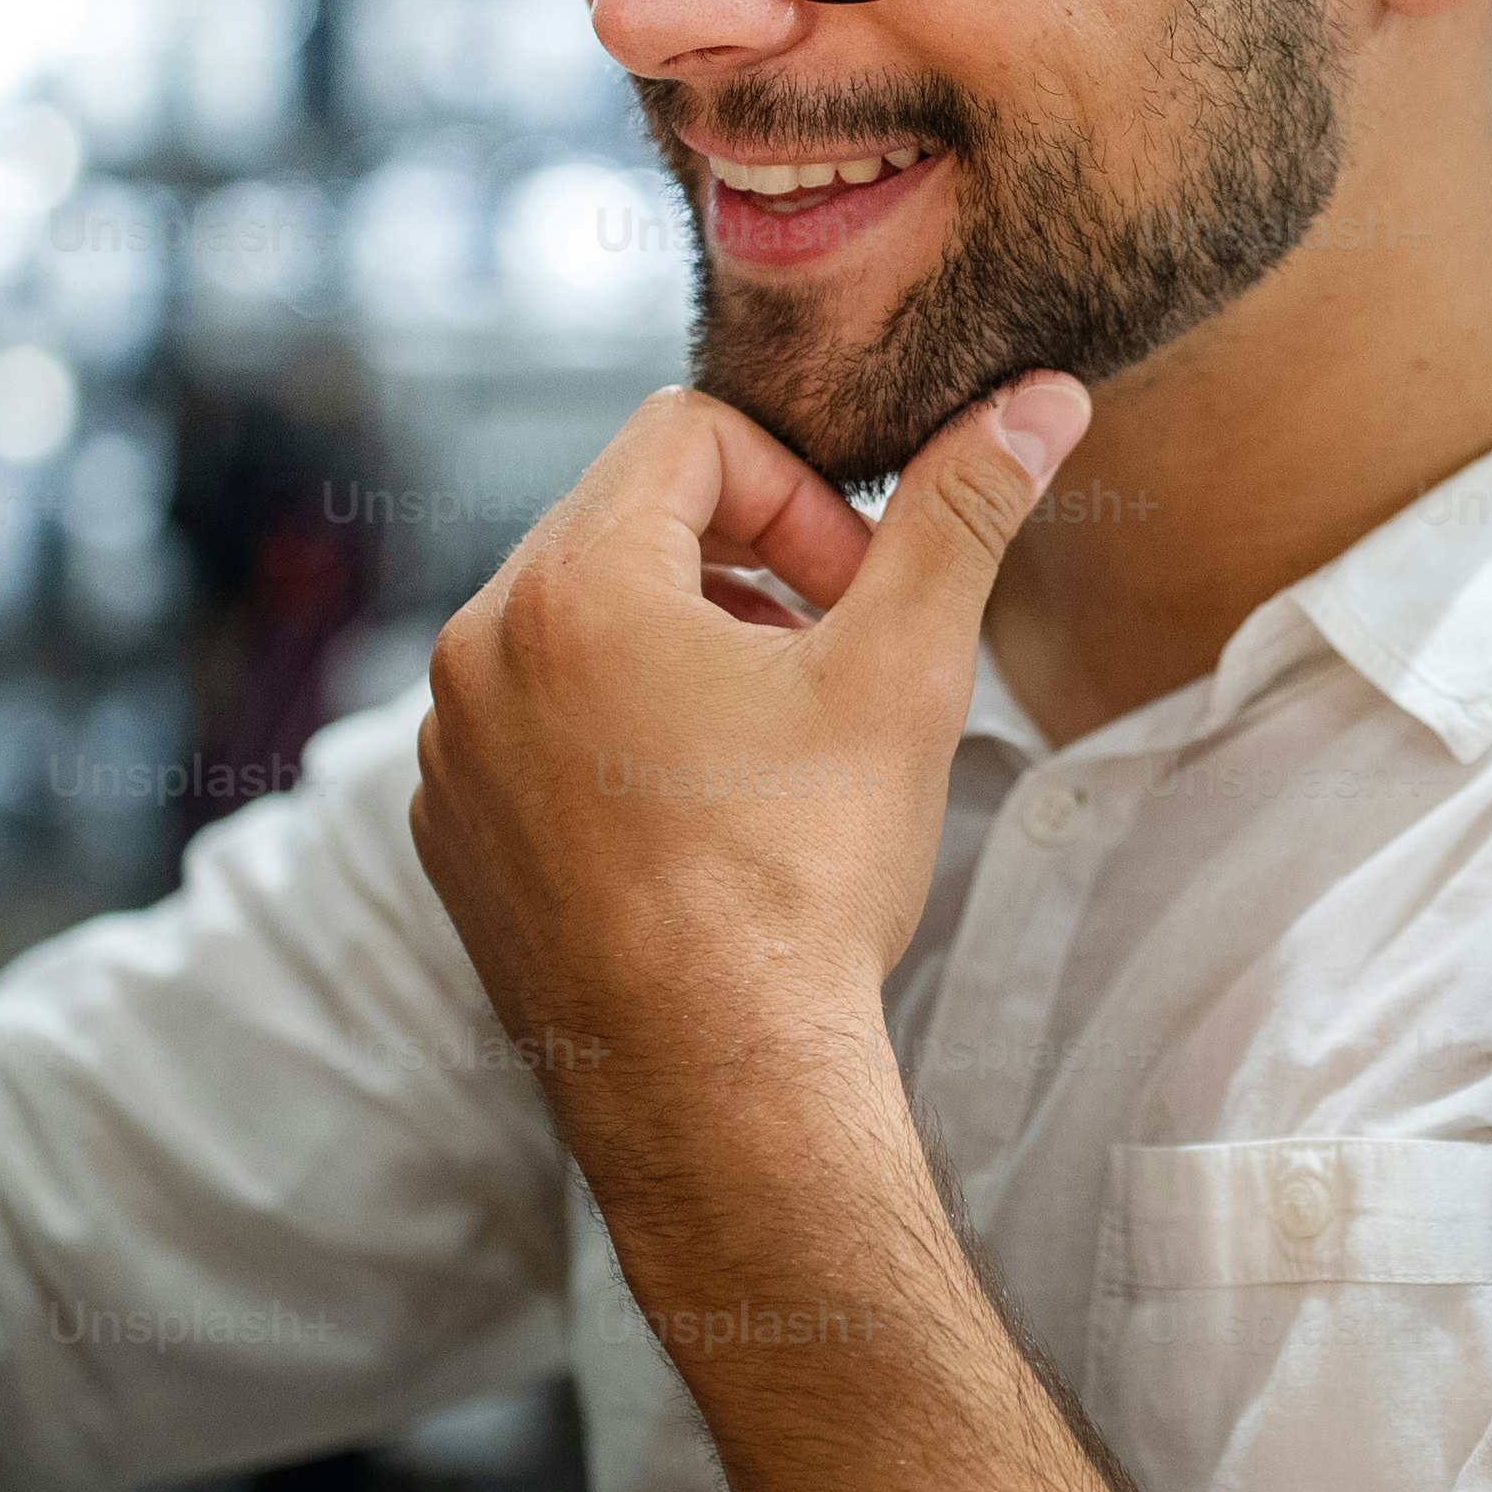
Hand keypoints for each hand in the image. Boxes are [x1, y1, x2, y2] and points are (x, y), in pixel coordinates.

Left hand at [408, 371, 1090, 1165]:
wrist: (720, 1093)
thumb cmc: (806, 882)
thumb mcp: (905, 674)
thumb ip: (962, 515)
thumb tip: (1042, 397)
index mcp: (570, 583)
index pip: (690, 433)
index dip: (800, 493)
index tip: (857, 594)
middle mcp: (476, 650)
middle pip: (626, 523)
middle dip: (745, 567)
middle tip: (832, 663)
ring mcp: (450, 752)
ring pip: (577, 627)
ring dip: (684, 649)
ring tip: (773, 746)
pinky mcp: (453, 837)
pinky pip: (532, 728)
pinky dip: (616, 737)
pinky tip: (701, 822)